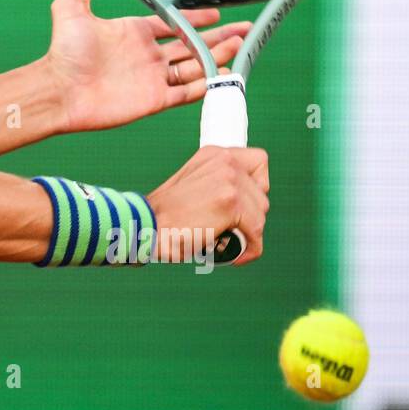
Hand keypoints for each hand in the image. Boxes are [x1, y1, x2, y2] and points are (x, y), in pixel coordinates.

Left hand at [43, 0, 250, 131]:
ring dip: (217, 57)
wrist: (59, 91)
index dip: (194, 18)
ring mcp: (151, 78)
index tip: (216, 12)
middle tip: (245, 28)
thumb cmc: (63, 51)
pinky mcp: (154, 101)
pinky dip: (206, 85)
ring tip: (241, 46)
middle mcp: (146, 54)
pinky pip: (186, 93)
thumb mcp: (72, 7)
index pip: (171, 23)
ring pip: (194, 67)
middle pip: (190, 44)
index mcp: (133, 32)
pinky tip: (224, 76)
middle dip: (218, 37)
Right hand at [146, 146, 269, 264]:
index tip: (244, 204)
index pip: (259, 161)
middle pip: (262, 192)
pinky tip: (233, 256)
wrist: (145, 226)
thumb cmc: (164, 216)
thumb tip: (250, 201)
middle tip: (228, 228)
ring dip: (248, 233)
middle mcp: (225, 160)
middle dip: (250, 215)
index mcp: (214, 153)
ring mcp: (229, 180)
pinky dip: (249, 249)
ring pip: (260, 214)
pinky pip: (256, 232)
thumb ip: (217, 182)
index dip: (257, 185)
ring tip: (225, 241)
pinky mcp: (231, 203)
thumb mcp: (192, 185)